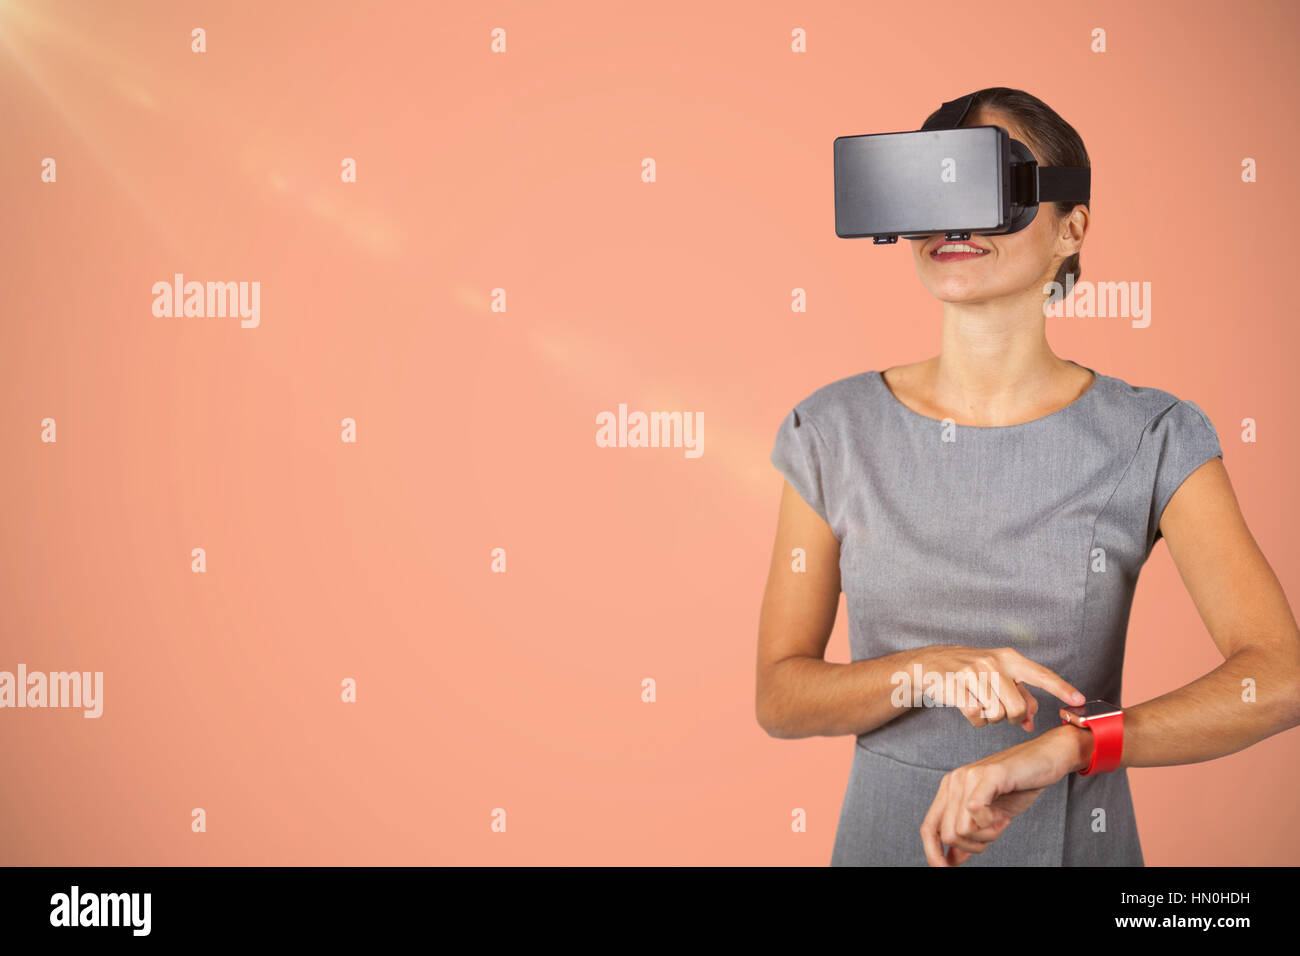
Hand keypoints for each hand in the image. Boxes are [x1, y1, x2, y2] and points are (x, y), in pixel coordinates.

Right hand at [914, 645, 1085, 730]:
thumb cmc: (970, 672)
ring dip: (991, 719)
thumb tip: (1032, 721)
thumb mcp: (997, 676)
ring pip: (997, 713)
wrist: (931, 664)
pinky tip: (970, 710)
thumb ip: (1019, 696)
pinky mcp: (956, 685)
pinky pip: (976, 716)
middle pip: (1018, 707)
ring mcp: (973, 673)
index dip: (1061, 688)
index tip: (1079, 699)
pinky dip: (976, 720)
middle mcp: (993, 663)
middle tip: (1004, 714)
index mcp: (1008, 658)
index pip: (1040, 674)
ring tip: (982, 707)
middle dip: (1013, 718)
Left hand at [919, 724, 1092, 865]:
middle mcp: (953, 781)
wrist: (1047, 759)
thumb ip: (970, 835)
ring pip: (960, 829)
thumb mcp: (991, 818)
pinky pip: (975, 811)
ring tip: (1002, 820)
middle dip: (973, 846)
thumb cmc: (1019, 787)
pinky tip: (1004, 816)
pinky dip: (991, 823)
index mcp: (950, 790)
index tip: (945, 870)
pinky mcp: (987, 775)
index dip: (933, 854)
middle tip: (995, 833)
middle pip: (947, 835)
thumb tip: (951, 860)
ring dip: (986, 836)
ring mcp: (968, 776)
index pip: (928, 828)